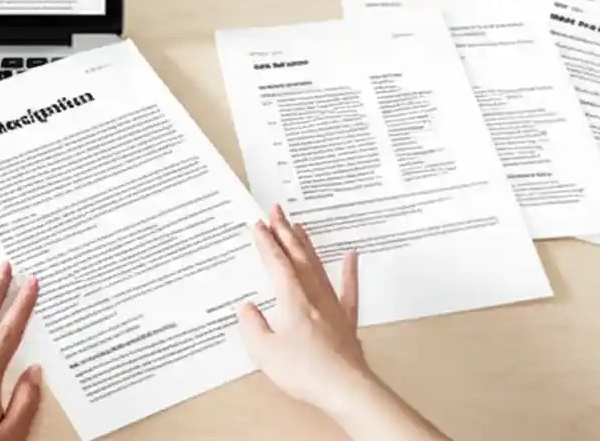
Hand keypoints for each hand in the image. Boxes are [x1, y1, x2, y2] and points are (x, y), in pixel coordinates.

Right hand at [238, 205, 447, 440]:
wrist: (345, 388)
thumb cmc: (303, 371)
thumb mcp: (264, 351)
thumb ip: (252, 326)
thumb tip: (247, 308)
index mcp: (292, 300)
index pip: (277, 264)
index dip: (267, 243)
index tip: (258, 224)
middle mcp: (313, 296)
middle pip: (298, 257)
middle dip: (285, 232)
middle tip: (276, 210)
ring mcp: (333, 307)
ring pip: (318, 267)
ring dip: (307, 245)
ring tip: (299, 225)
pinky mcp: (347, 320)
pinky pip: (349, 289)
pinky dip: (350, 271)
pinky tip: (352, 255)